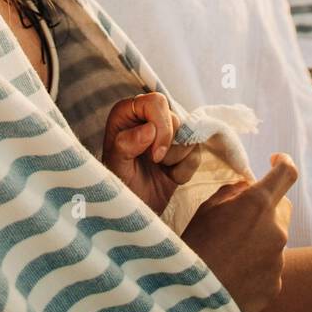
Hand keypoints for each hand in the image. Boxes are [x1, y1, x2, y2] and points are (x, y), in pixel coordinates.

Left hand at [102, 92, 200, 215]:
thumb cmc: (118, 184)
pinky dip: (183, 172)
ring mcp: (168, 134)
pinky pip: (196, 155)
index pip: (156, 102)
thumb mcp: (115, 165)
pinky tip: (168, 176)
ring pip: (189, 137)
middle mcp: (149, 118)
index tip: (154, 155)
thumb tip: (148, 129)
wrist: (133, 209)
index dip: (161, 126)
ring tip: (158, 169)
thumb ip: (125, 144)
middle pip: (176, 119)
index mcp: (128, 112)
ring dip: (175, 160)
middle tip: (154, 162)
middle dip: (168, 147)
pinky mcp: (183, 151)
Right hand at [182, 153, 296, 311]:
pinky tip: (235, 271)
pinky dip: (258, 264)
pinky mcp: (276, 283)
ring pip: (275, 239)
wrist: (193, 295)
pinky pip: (271, 265)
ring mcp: (278, 259)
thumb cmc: (196, 246)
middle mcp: (275, 230)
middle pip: (282, 209)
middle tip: (241, 220)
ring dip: (260, 239)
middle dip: (266, 209)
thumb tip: (247, 189)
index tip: (276, 161)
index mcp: (258, 204)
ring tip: (232, 252)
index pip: (286, 173)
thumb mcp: (207, 208)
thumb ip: (233, 193)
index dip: (283, 162)